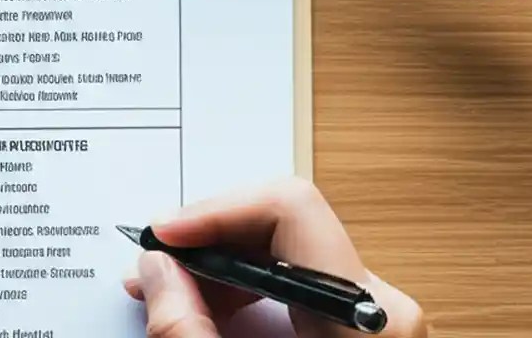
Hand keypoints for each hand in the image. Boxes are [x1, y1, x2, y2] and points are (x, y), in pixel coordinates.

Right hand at [123, 177, 426, 337]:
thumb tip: (157, 268)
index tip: (167, 232)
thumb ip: (185, 327)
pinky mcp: (355, 328)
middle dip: (204, 240)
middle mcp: (378, 304)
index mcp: (364, 311)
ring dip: (216, 265)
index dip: (216, 210)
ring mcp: (368, 315)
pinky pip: (290, 283)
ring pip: (279, 254)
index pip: (289, 206)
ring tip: (167, 291)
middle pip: (277, 226)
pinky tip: (203, 306)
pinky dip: (240, 290)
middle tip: (153, 264)